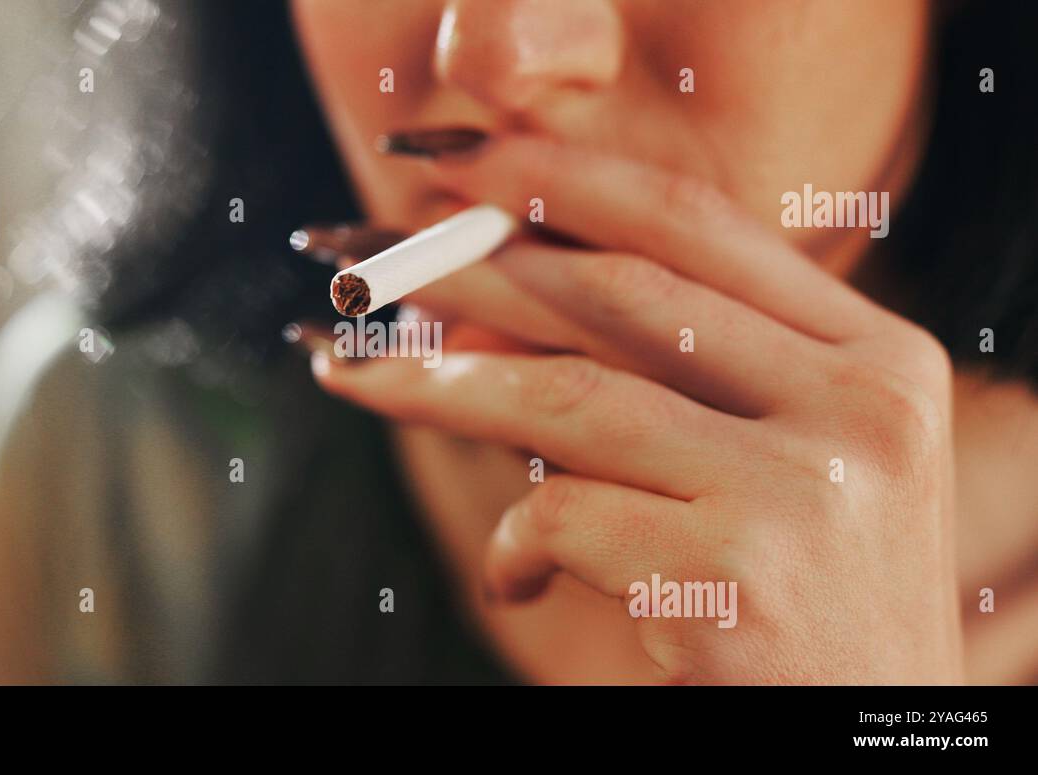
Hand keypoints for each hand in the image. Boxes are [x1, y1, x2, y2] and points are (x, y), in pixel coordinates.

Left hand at [312, 136, 963, 682]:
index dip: (563, 180)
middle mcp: (859, 409)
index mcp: (876, 360)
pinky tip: (515, 580)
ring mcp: (804, 492)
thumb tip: (482, 303)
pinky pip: (563, 517)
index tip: (456, 171)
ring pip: (570, 397)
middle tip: (361, 260)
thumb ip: (670, 381)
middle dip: (468, 269)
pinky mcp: (735, 578)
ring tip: (349, 373)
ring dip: (437, 381)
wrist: (865, 743)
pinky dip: (513, 542)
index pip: (701, 227)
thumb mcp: (774, 466)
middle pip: (619, 296)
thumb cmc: (807, 602)